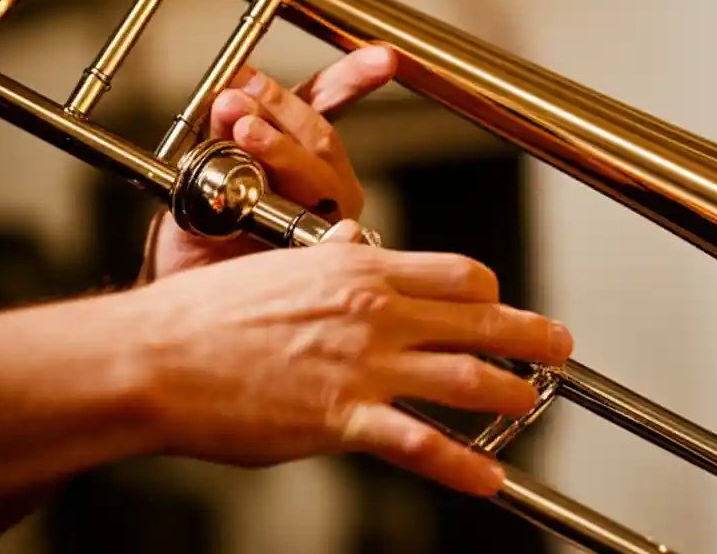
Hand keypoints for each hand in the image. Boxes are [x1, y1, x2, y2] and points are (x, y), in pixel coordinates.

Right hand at [128, 230, 572, 495]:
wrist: (157, 356)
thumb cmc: (207, 314)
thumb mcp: (279, 265)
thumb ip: (330, 256)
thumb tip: (356, 238)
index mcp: (358, 267)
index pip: (455, 273)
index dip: (489, 293)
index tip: (500, 306)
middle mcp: (372, 310)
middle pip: (478, 320)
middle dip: (529, 335)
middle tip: (559, 346)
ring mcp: (362, 365)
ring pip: (463, 378)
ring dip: (509, 393)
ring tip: (531, 403)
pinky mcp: (342, 417)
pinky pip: (420, 444)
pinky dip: (463, 465)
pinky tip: (488, 478)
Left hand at [149, 45, 396, 278]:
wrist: (185, 301)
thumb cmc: (195, 242)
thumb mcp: (198, 178)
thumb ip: (218, 141)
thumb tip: (230, 101)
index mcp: (298, 154)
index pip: (327, 104)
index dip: (353, 77)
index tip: (381, 58)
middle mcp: (326, 186)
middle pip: (322, 139)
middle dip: (285, 111)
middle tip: (241, 95)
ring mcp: (330, 221)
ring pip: (321, 177)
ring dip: (282, 150)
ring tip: (242, 130)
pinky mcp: (327, 257)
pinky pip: (321, 229)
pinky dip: (298, 213)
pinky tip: (276, 208)